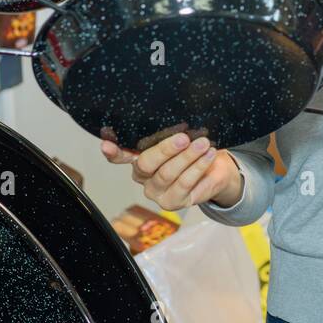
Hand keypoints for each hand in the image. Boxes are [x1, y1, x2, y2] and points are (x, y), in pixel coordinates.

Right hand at [100, 130, 241, 210]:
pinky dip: (199, 168)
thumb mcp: (180, 137)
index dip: (112, 151)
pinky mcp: (173, 203)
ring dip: (188, 157)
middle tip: (185, 138)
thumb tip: (170, 119)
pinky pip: (185, 185)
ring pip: (168, 174)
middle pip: (147, 164)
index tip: (106, 144)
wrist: (216, 170)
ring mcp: (157, 192)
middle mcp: (143, 177)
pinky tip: (209, 156)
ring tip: (204, 144)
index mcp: (138, 158)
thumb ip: (168, 132)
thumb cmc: (192, 149)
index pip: (118, 156)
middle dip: (167, 149)